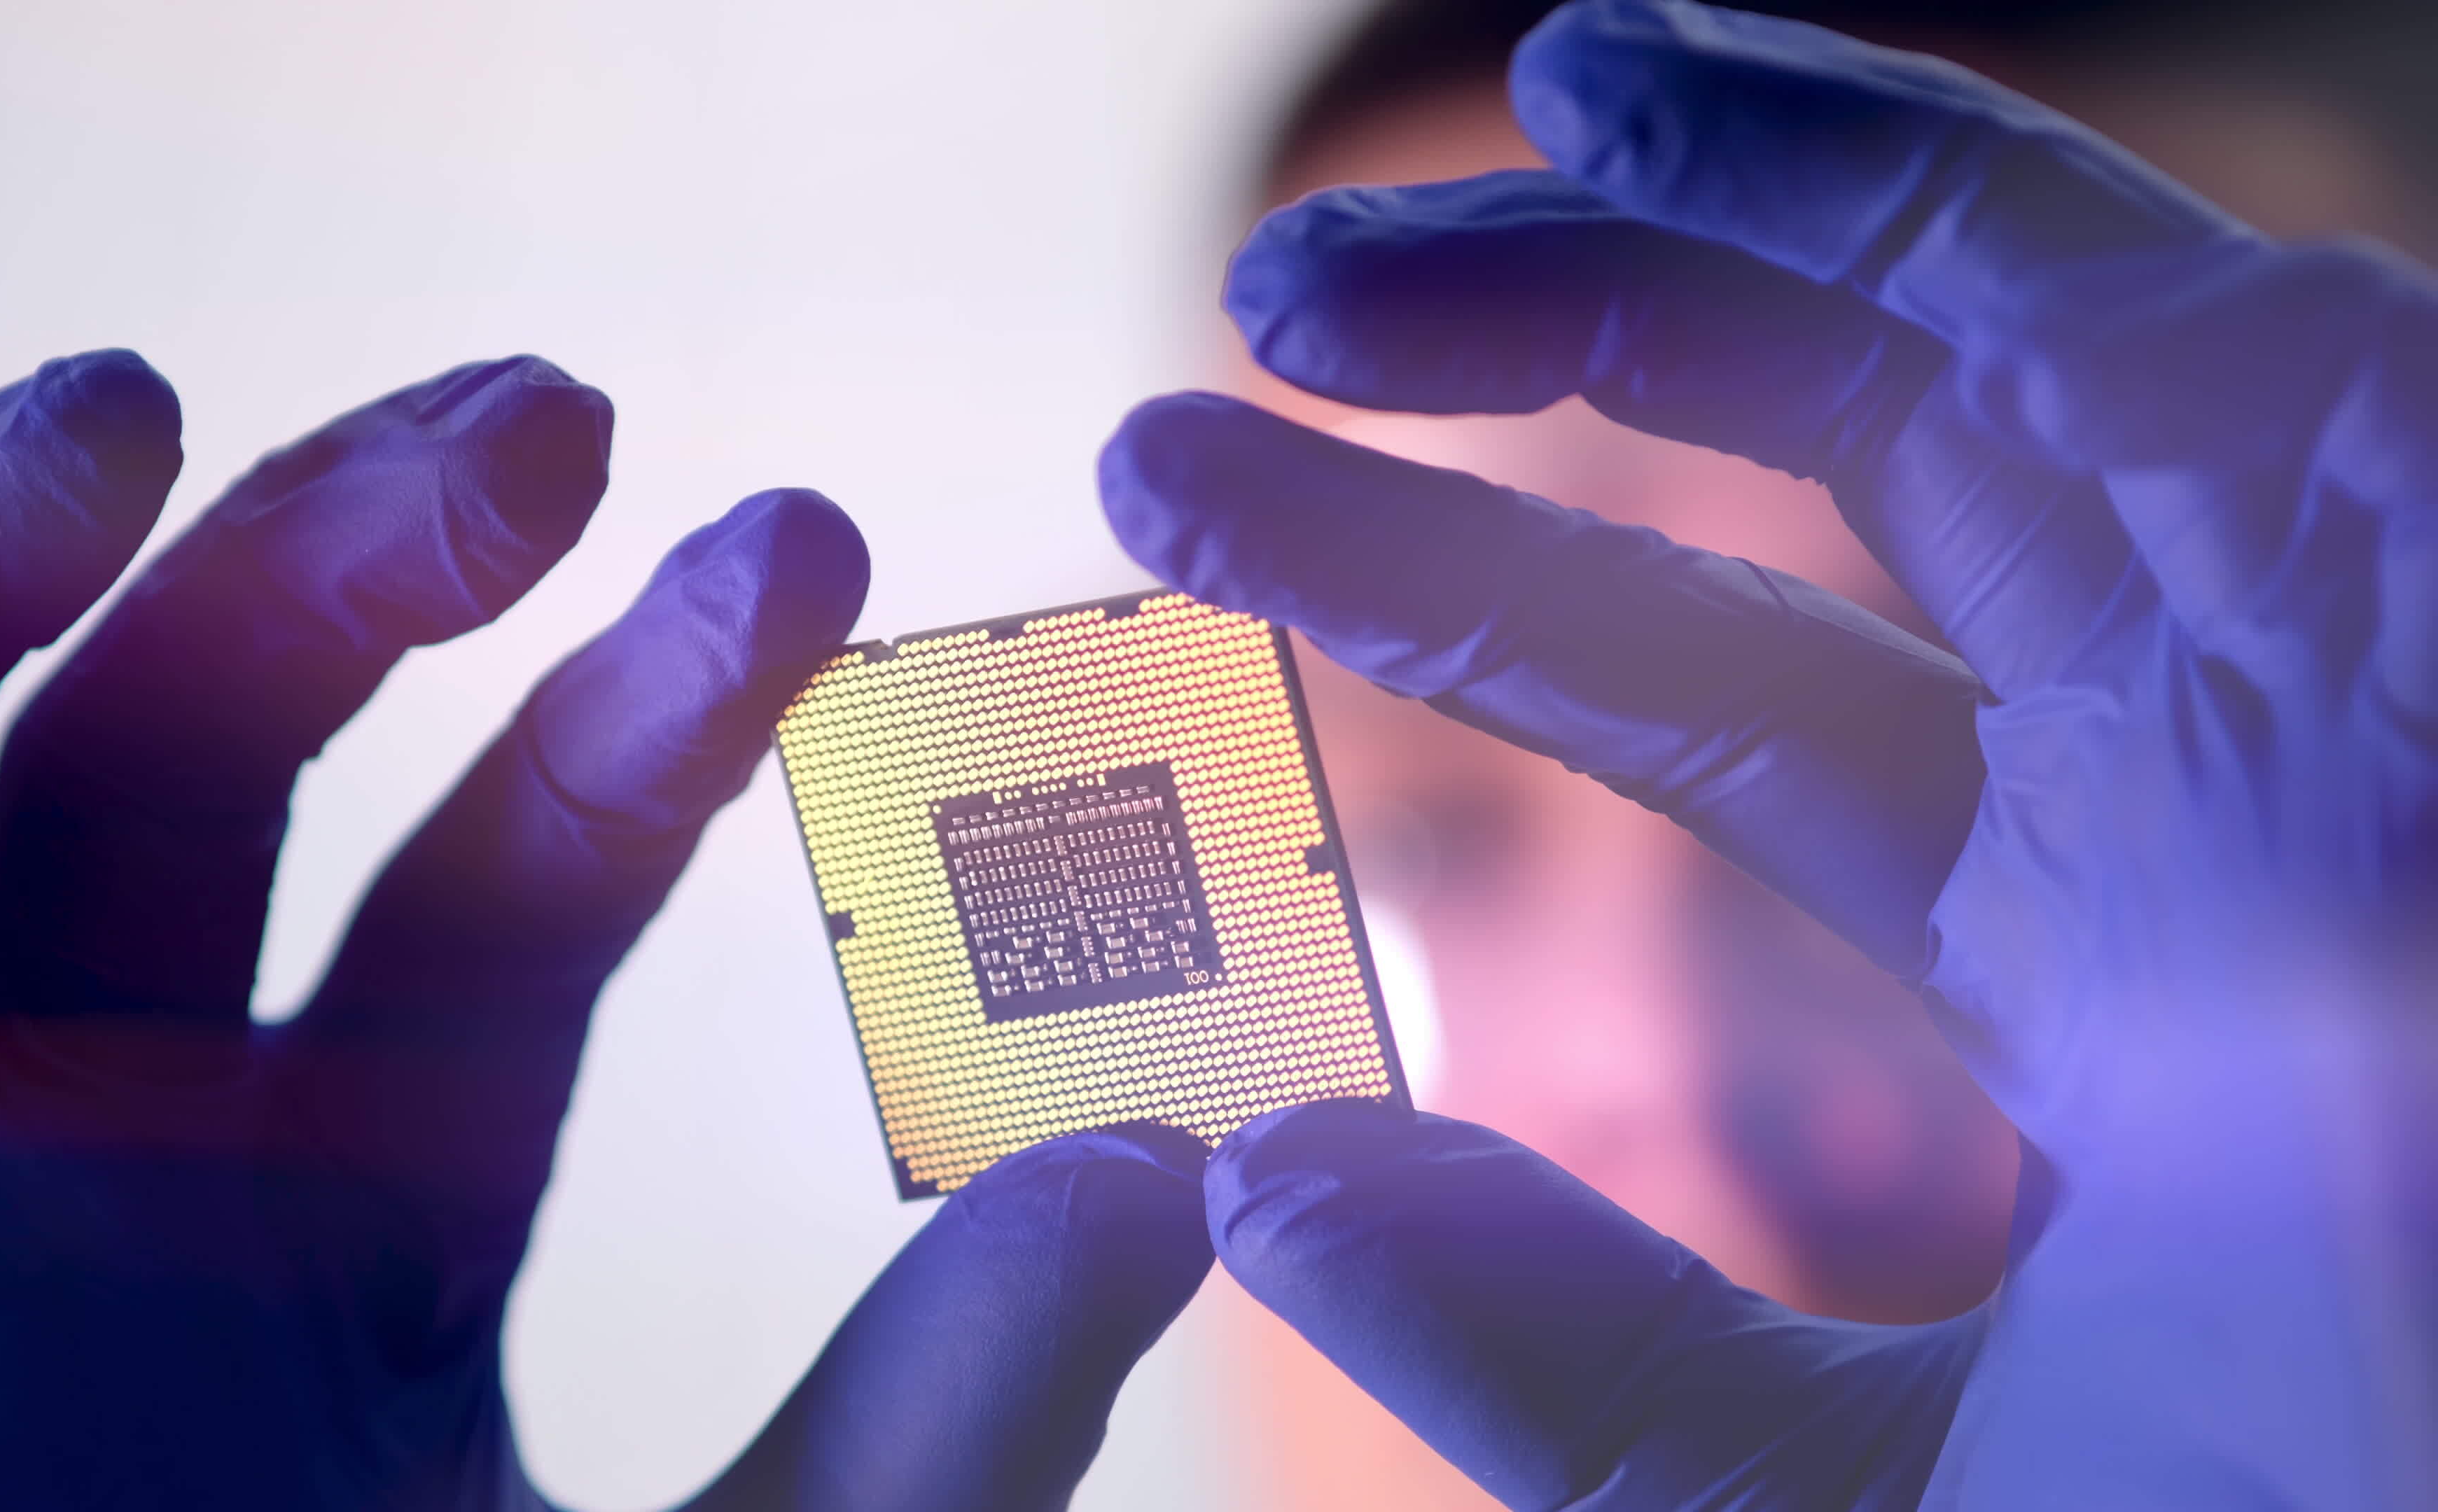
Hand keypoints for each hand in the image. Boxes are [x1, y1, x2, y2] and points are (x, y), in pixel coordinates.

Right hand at [0, 353, 1211, 1510]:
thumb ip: (933, 1435)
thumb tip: (1181, 1175)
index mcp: (352, 1225)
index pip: (505, 892)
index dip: (644, 712)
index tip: (799, 548)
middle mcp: (117, 1143)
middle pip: (232, 763)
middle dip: (371, 564)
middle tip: (557, 409)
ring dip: (37, 545)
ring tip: (160, 394)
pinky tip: (11, 497)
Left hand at [1098, 1, 2437, 1505]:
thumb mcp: (1855, 1501)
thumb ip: (1571, 1358)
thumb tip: (1267, 1189)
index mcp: (2096, 933)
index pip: (1706, 693)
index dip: (1448, 592)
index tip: (1198, 530)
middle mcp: (2205, 735)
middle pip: (1805, 478)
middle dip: (1521, 377)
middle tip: (1225, 352)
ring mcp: (2333, 615)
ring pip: (1960, 324)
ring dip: (1683, 210)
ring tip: (1397, 186)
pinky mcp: (2431, 516)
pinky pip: (2153, 295)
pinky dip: (1892, 172)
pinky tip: (1618, 88)